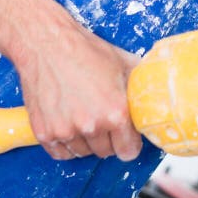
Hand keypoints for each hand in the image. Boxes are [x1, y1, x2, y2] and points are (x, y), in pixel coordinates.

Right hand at [13, 17, 142, 161]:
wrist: (48, 44)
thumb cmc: (85, 51)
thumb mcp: (123, 63)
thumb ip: (138, 85)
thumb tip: (152, 93)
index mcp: (115, 111)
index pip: (128, 151)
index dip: (130, 143)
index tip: (127, 137)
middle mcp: (92, 126)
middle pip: (106, 152)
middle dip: (109, 138)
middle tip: (103, 118)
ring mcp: (66, 131)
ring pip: (84, 153)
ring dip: (87, 140)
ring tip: (85, 114)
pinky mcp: (44, 133)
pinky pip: (61, 153)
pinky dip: (67, 143)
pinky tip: (70, 122)